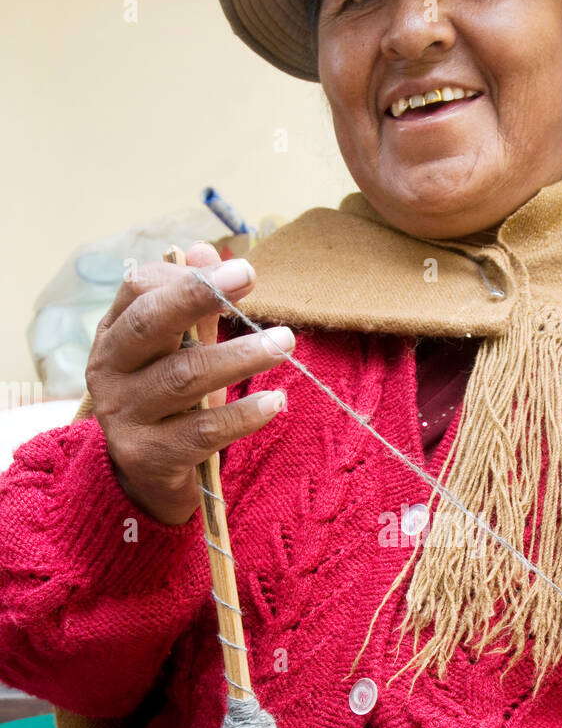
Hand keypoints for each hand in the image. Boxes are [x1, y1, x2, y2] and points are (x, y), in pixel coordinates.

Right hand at [85, 241, 293, 524]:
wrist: (147, 478)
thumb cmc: (170, 404)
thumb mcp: (179, 353)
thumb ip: (194, 309)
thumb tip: (206, 249)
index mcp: (114, 336)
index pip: (139, 289)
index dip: (188, 275)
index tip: (240, 270)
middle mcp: (109, 372)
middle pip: (150, 324)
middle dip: (200, 296)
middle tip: (250, 276)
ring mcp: (125, 416)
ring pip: (183, 377)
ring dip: (239, 356)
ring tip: (285, 342)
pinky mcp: (148, 456)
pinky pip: (201, 431)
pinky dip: (242, 415)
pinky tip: (275, 401)